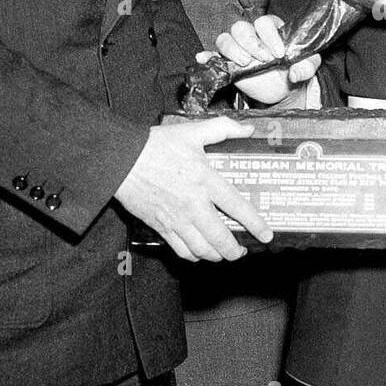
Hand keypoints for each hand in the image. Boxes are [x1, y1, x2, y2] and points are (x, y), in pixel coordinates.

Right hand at [115, 115, 272, 261]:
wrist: (120, 160)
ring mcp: (176, 218)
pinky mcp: (160, 226)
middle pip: (220, 238)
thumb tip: (248, 130)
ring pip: (202, 249)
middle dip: (235, 250)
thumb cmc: (156, 145)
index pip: (237, 207)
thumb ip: (224, 128)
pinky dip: (194, 256)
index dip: (255, 224)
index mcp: (205, 180)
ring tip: (224, 254)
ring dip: (217, 256)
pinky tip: (200, 253)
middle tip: (243, 250)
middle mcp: (193, 204)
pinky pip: (181, 250)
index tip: (266, 235)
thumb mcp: (193, 131)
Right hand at [204, 15, 319, 105]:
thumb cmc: (294, 68)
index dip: (270, 36)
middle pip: (240, 27)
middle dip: (251, 43)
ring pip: (225, 39)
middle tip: (264, 59)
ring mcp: (237, 48)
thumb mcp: (307, 66)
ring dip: (233, 50)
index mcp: (271, 29)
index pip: (264, 22)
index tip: (279, 53)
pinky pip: (212, 56)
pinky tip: (204, 59)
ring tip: (246, 63)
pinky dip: (206, 57)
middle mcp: (251, 35)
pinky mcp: (227, 63)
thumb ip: (306, 67)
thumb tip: (295, 74)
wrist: (283, 88)